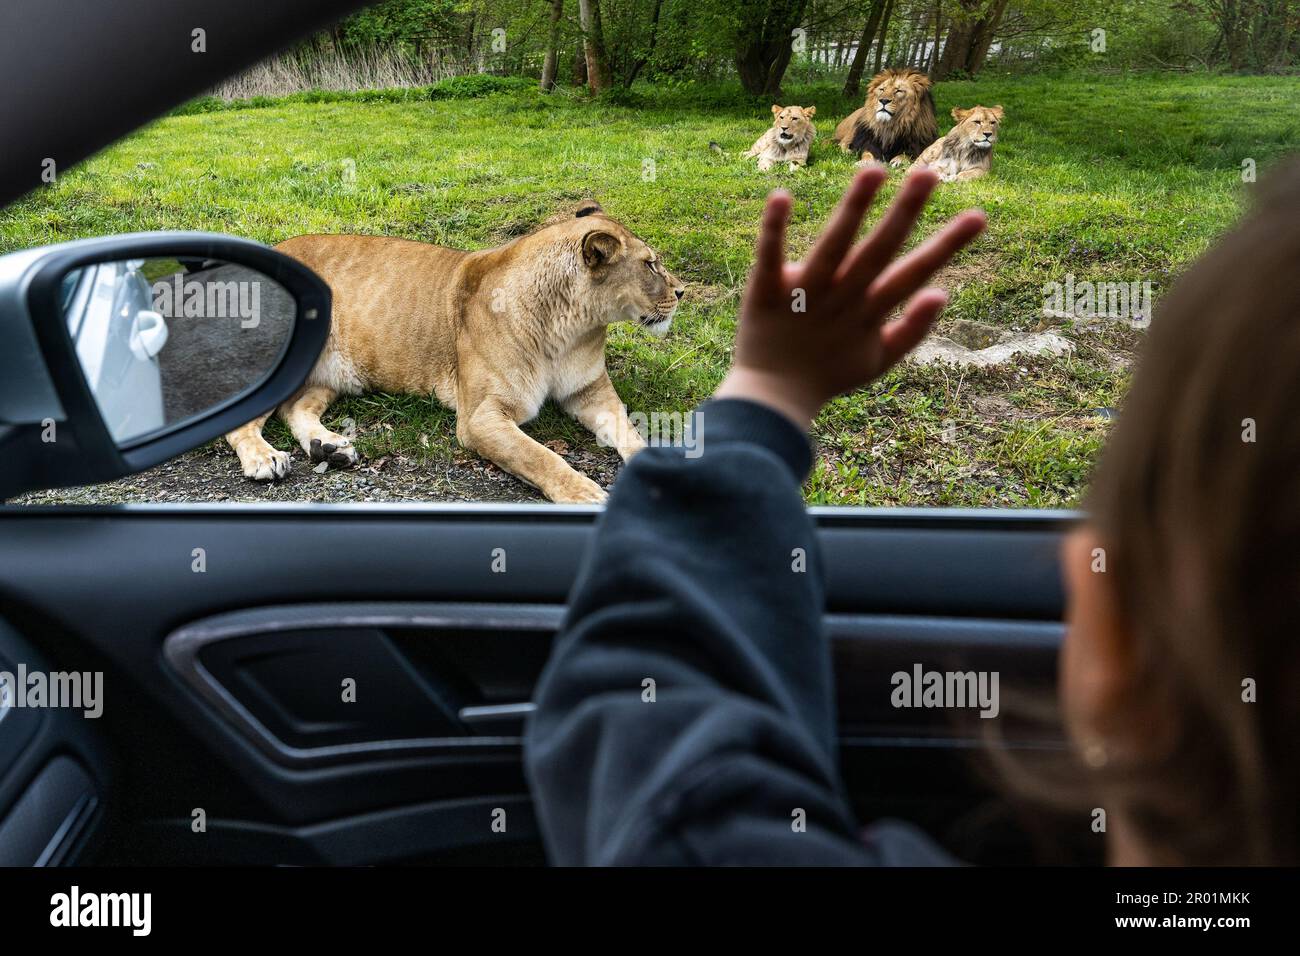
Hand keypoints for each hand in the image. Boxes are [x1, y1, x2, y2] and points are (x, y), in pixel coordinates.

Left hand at [715, 166, 985, 429]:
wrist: (773, 400)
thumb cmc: (829, 374)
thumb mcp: (879, 360)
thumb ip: (912, 329)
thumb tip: (942, 291)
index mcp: (869, 312)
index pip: (914, 273)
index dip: (947, 246)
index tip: (979, 216)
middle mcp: (840, 299)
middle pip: (877, 252)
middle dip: (904, 212)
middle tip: (928, 173)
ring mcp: (804, 295)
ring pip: (832, 247)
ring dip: (853, 209)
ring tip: (873, 170)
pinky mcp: (766, 293)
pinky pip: (770, 257)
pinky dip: (774, 229)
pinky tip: (781, 195)